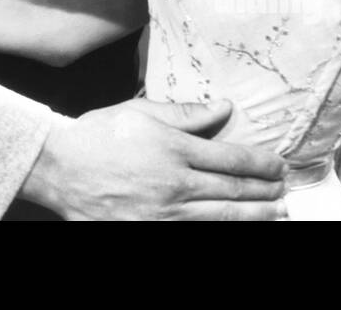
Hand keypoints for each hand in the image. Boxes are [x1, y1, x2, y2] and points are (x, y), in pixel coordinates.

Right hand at [21, 99, 286, 220]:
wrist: (57, 168)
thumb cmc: (96, 136)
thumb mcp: (140, 113)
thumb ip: (185, 113)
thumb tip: (223, 107)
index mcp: (174, 149)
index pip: (232, 159)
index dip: (261, 164)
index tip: (278, 166)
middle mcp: (175, 184)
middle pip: (234, 191)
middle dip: (265, 193)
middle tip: (284, 193)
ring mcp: (163, 214)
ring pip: (221, 217)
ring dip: (254, 216)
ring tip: (275, 214)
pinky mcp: (150, 231)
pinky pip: (194, 232)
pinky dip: (220, 229)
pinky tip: (233, 226)